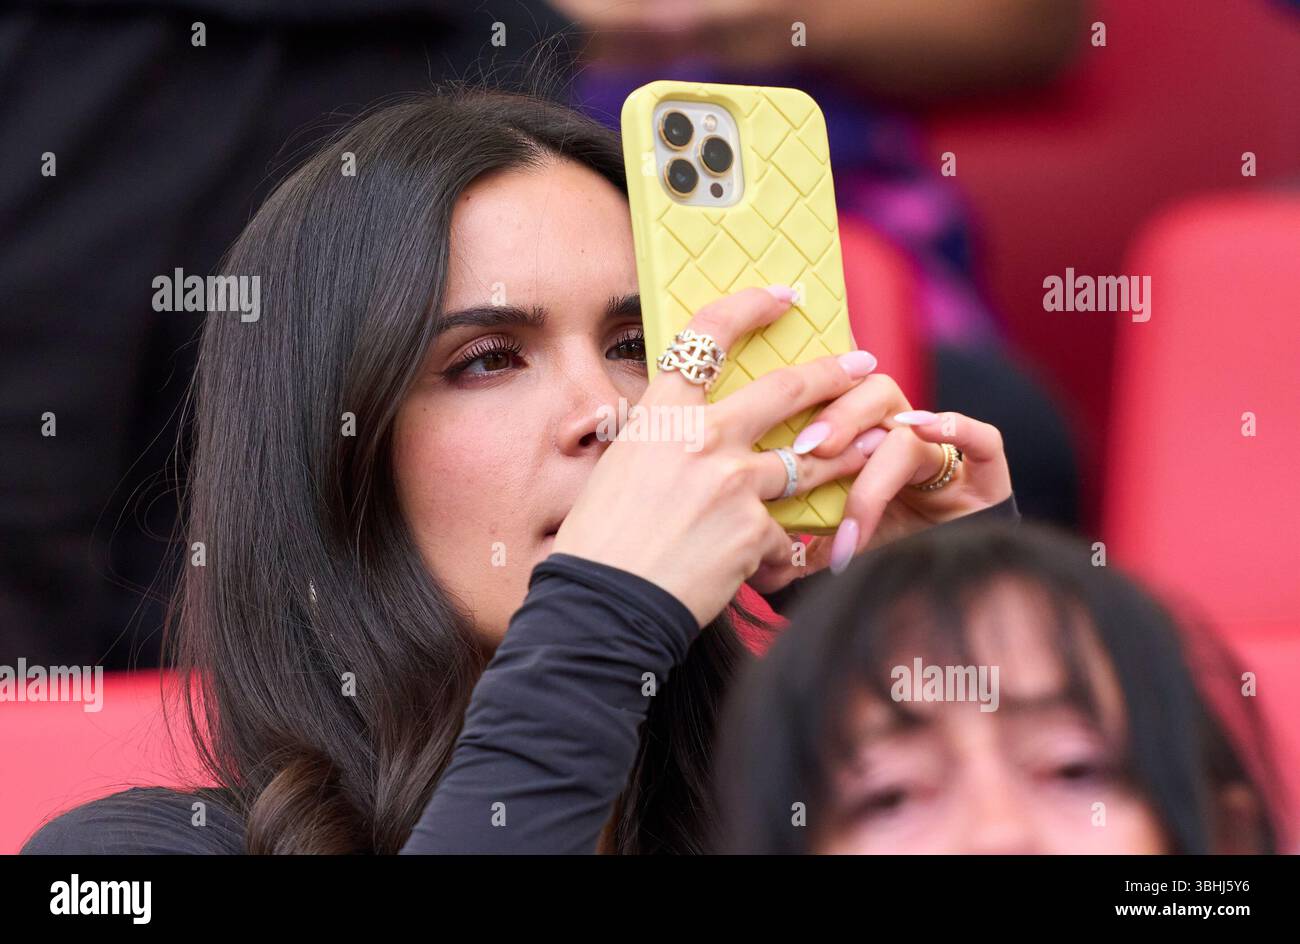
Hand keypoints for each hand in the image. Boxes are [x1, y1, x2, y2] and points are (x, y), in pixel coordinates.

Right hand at [551, 285, 879, 627]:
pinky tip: (777, 561)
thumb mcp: (620, 471)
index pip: (708, 336)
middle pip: (785, 390)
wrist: (606, 606)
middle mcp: (704, 438)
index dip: (751, 306)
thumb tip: (686, 434)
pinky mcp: (756, 532)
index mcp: (662, 416)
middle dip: (833, 374)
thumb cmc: (600, 543)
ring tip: (875, 446)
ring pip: (812, 460)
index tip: (783, 296)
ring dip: (849, 453)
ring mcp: (735, 483)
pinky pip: (785, 533)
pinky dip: (782, 546)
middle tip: (862, 365)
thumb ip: (664, 444)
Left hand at [747, 381, 1012, 593]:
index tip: (777, 438)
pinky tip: (926, 430)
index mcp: (864, 444)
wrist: (956, 591)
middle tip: (810, 446)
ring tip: (855, 480)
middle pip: (871, 395)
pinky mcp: (988, 476)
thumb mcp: (842, 551)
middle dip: (838, 415)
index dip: (805, 408)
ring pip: (910, 420)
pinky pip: (983, 440)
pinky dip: (957, 428)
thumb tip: (764, 565)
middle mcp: (903, 439)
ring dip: (878, 443)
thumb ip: (806, 552)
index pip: (835, 401)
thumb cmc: (894, 559)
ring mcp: (944, 456)